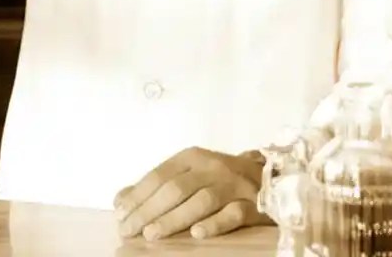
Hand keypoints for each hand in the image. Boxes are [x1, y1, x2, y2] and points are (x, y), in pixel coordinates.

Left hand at [113, 147, 271, 241]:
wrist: (271, 177)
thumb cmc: (220, 178)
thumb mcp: (189, 173)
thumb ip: (157, 185)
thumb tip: (121, 198)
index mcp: (193, 157)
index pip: (160, 175)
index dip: (138, 195)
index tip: (120, 214)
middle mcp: (212, 167)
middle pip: (176, 188)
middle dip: (149, 211)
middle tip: (129, 230)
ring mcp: (234, 185)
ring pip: (202, 201)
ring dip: (174, 219)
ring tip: (152, 235)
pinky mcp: (254, 203)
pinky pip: (234, 214)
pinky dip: (215, 224)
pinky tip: (198, 234)